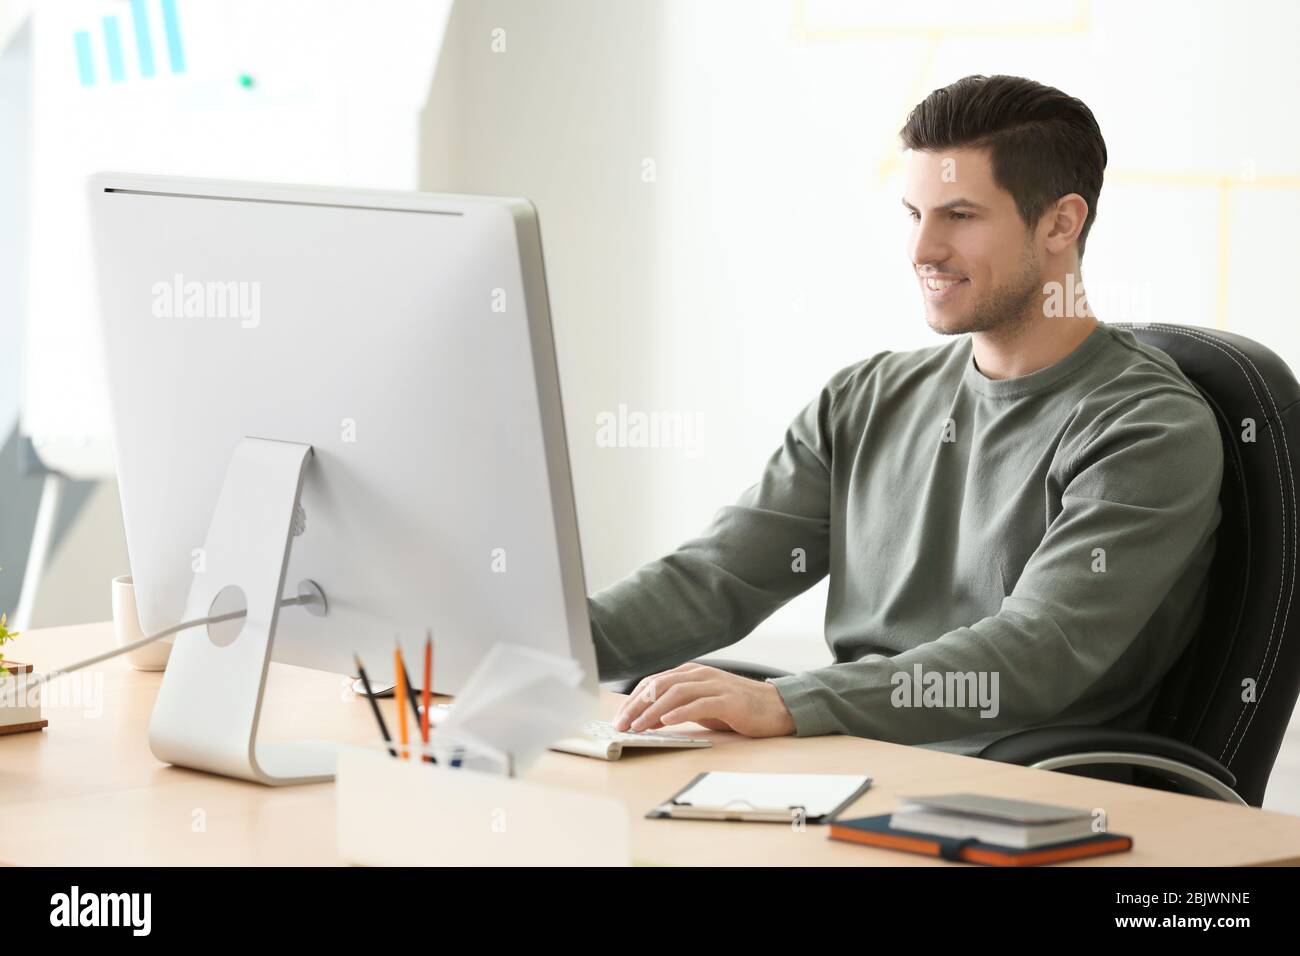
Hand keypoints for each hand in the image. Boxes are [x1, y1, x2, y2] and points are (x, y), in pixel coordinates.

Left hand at [612, 663, 796, 737]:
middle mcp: (700, 675)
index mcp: (691, 673)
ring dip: (653, 711)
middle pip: (659, 686)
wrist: (775, 707)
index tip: (620, 718)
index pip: (654, 682)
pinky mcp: (728, 700)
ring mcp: (714, 685)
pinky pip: (699, 704)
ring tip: (638, 727)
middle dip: (636, 705)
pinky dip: (680, 712)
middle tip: (621, 724)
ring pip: (675, 693)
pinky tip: (667, 722)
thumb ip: (678, 707)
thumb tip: (649, 719)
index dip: (633, 700)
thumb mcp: (702, 705)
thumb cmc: (737, 708)